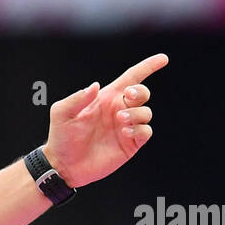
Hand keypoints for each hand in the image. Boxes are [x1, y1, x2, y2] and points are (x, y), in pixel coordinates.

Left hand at [41, 53, 168, 188]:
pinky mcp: (130, 144)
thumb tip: (95, 86)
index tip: (163, 59)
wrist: (63, 165)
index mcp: (106, 98)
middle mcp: (118, 110)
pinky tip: (125, 132)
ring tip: (120, 120)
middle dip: (141, 91)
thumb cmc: (61, 137)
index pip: (131, 78)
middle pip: (143, 93)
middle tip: (128, 96)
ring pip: (146, 113)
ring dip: (136, 113)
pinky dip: (140, 129)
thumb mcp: (62, 113)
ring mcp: (126, 127)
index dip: (148, 67)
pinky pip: (146, 132)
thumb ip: (76, 98)